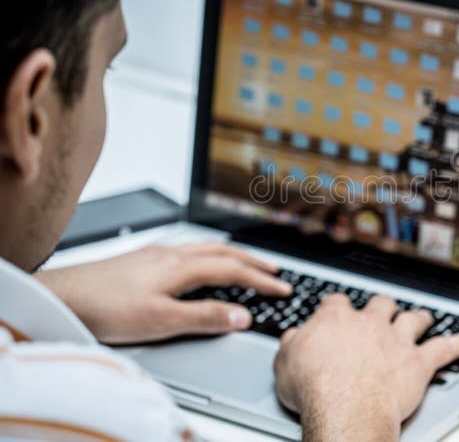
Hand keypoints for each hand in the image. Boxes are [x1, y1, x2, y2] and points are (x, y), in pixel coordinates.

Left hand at [37, 242, 291, 343]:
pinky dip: (211, 254)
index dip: (262, 280)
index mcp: (181, 267)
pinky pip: (190, 249)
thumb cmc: (105, 308)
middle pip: (224, 252)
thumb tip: (242, 315)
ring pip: (207, 248)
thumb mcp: (161, 321)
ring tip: (247, 262)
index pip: (233, 270)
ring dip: (233, 255)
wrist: (64, 296)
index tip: (283, 288)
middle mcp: (172, 254)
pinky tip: (202, 262)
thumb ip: (204, 317)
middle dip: (254, 261)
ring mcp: (157, 253)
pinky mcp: (144, 258)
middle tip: (276, 270)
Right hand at [273, 294, 458, 440]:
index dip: (337, 306)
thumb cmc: (314, 389)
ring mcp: (396, 341)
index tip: (336, 308)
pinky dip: (456, 345)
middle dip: (383, 306)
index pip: (337, 303)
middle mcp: (369, 324)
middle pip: (381, 304)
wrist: (345, 407)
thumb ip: (291, 346)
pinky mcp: (417, 362)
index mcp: (335, 320)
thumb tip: (293, 338)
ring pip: (413, 320)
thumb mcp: (285, 364)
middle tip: (383, 310)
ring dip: (419, 319)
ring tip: (424, 318)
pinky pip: (442, 349)